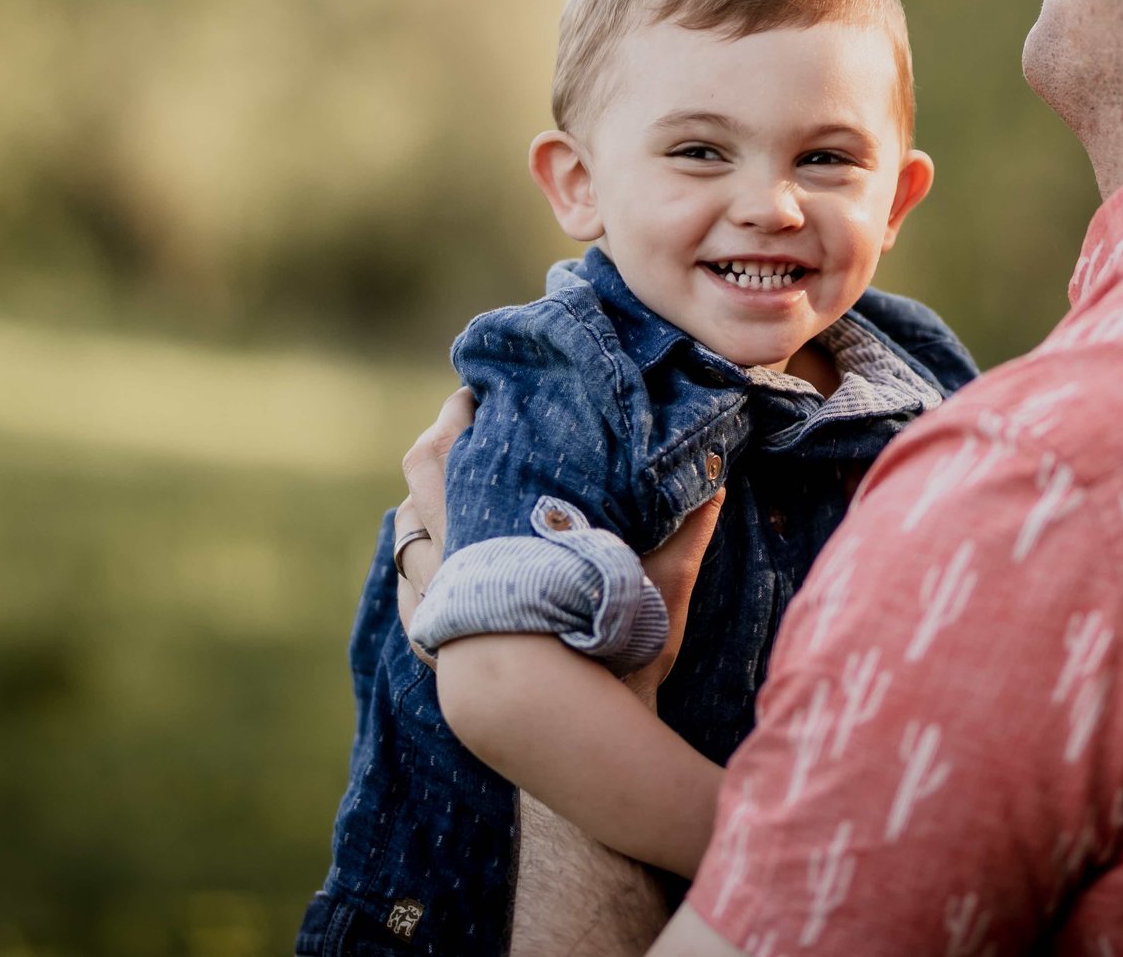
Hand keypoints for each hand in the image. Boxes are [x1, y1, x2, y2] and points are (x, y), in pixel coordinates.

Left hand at [393, 387, 722, 694]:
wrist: (558, 730)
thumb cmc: (607, 657)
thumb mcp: (658, 588)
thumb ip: (686, 535)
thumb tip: (718, 482)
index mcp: (503, 524)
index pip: (463, 445)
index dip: (471, 413)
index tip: (485, 391)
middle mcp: (457, 550)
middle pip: (424, 467)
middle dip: (443, 436)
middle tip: (466, 415)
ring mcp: (434, 593)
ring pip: (407, 522)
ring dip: (422, 492)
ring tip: (446, 474)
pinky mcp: (427, 635)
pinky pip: (404, 581)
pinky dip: (413, 551)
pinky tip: (432, 549)